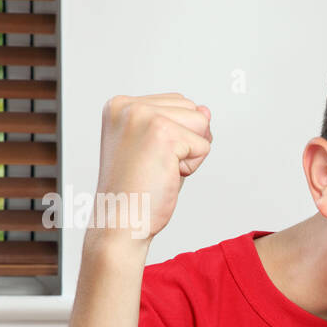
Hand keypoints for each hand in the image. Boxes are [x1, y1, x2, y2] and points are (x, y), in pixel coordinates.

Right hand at [92, 92, 212, 240]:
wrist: (120, 223)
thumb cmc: (137, 192)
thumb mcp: (159, 149)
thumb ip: (181, 126)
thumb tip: (206, 111)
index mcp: (121, 105)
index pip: (177, 103)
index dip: (177, 136)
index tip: (147, 158)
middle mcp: (128, 105)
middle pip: (192, 109)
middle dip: (186, 142)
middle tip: (155, 166)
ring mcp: (143, 116)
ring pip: (201, 124)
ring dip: (190, 154)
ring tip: (160, 169)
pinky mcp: (162, 133)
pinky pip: (203, 146)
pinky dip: (192, 167)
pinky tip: (165, 176)